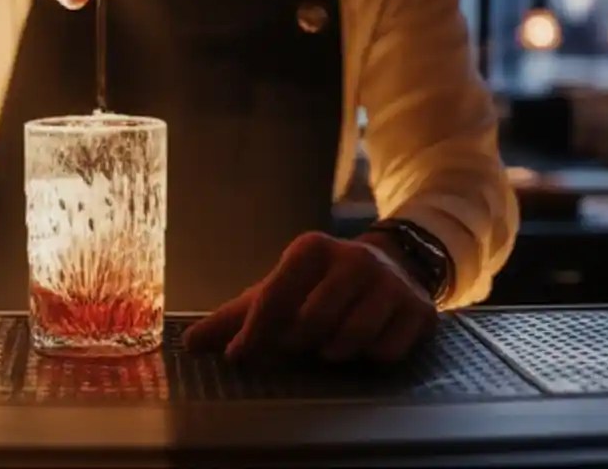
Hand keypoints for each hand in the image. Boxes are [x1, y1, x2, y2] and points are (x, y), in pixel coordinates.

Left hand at [183, 233, 438, 363]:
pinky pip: (385, 353)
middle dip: (299, 343)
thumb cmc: (319, 286)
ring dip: (334, 352)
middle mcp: (353, 259)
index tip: (238, 357)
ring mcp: (389, 283)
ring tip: (330, 342)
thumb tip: (189, 344)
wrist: (392, 268)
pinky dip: (369, 357)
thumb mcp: (278, 291)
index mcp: (311, 249)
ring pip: (350, 340)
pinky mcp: (418, 309)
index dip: (254, 332)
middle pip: (313, 322)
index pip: (275, 296)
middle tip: (298, 345)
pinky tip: (366, 342)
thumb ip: (235, 318)